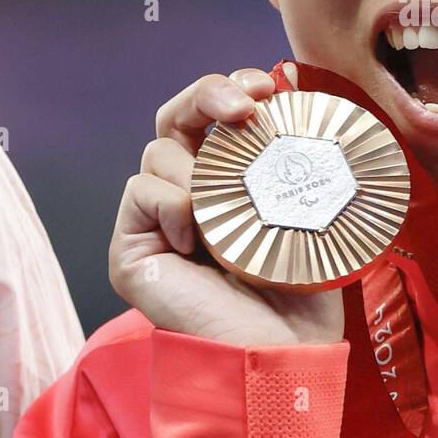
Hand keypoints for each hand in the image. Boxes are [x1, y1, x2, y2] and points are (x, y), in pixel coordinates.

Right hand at [108, 62, 344, 345]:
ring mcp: (154, 226)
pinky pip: (140, 192)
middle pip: (175, 119)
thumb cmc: (302, 291)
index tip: (268, 85)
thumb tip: (298, 87)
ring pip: (159, 153)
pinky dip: (173, 203)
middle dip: (208, 95)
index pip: (210, 119)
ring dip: (203, 171)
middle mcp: (184, 199)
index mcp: (224, 186)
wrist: (283, 352)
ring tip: (235, 214)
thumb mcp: (307, 208)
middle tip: (246, 104)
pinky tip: (201, 239)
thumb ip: (295, 156)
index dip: (229, 90)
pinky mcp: (130, 251)